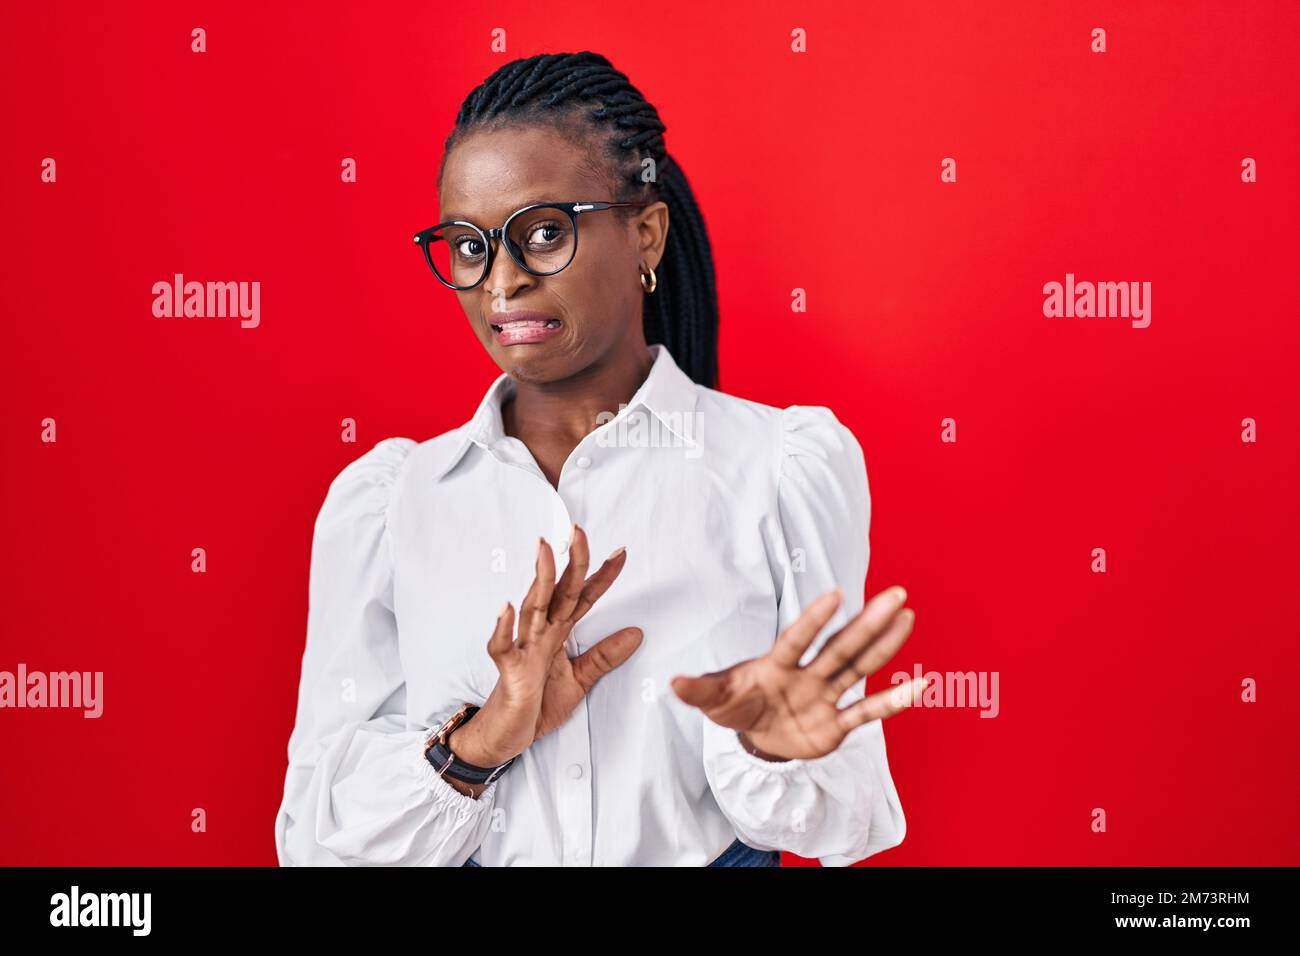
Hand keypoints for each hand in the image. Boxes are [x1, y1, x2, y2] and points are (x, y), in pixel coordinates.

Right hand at [450, 525, 642, 768]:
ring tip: (545, 551)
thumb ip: (604, 656)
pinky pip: (503, 647)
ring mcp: (522, 649)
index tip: (622, 552)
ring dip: (538, 580)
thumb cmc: (535, 704)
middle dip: (570, 562)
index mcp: (557, 634)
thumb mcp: (579, 680)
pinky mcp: (509, 672)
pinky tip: (507, 608)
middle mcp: (539, 634)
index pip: (583, 597)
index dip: (601, 575)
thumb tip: (637, 633)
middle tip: (579, 531)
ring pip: (531, 608)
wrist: (505, 736)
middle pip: (558, 592)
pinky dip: (503, 628)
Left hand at [670, 585, 924, 760]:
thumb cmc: (735, 705)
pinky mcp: (836, 724)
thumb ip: (699, 691)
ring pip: (859, 668)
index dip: (814, 618)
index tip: (836, 593)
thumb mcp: (713, 701)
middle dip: (867, 622)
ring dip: (884, 646)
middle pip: (840, 646)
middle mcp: (806, 675)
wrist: (755, 735)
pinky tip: (921, 685)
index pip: (797, 639)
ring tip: (907, 617)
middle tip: (896, 594)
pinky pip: (867, 712)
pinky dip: (892, 702)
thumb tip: (672, 685)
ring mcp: (825, 697)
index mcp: (776, 665)